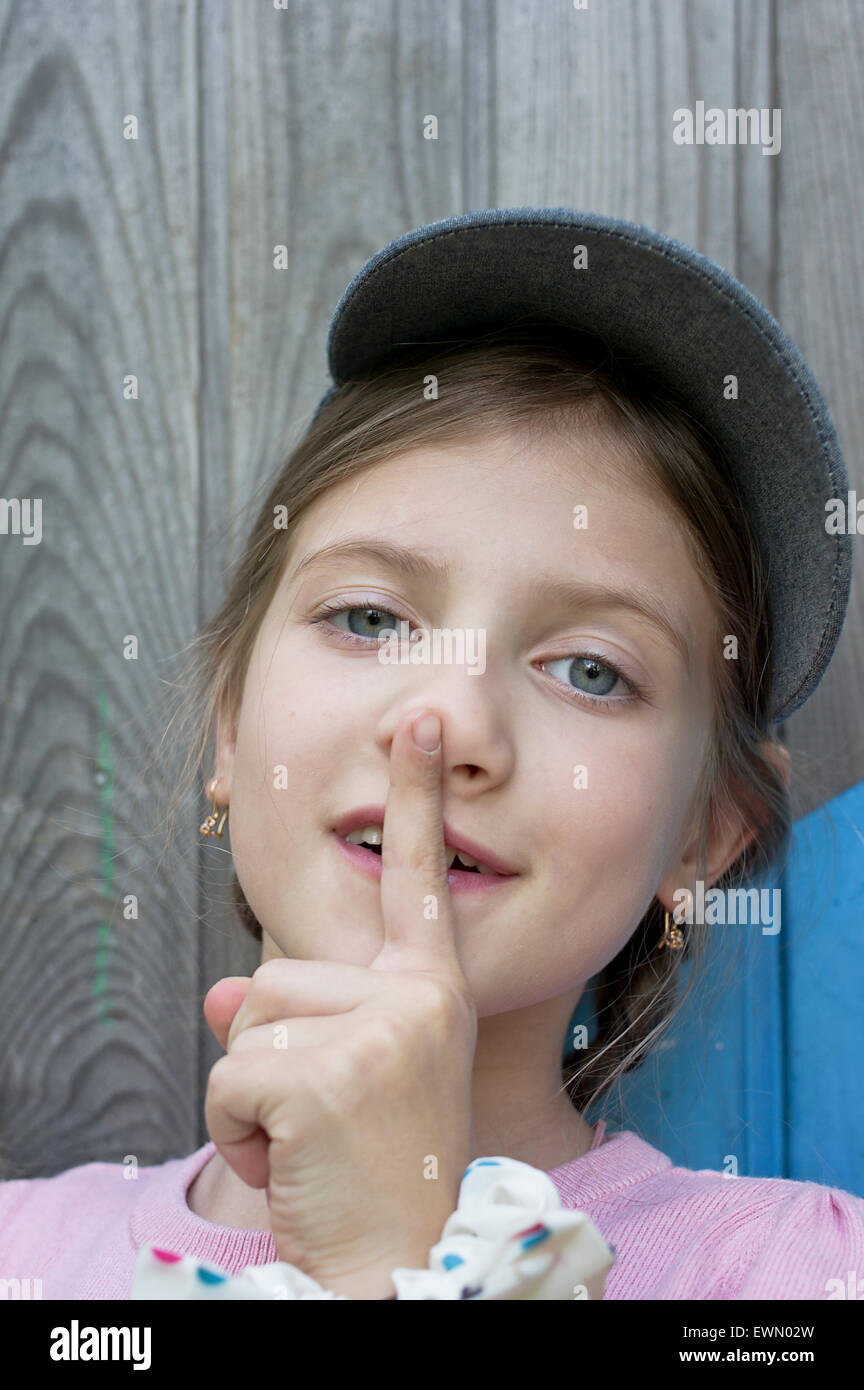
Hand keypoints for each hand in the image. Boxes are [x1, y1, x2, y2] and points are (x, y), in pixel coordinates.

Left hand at [202, 709, 477, 1298]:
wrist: (401, 1264)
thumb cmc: (380, 1168)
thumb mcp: (353, 1074)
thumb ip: (297, 1015)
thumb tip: (221, 991)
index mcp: (433, 990)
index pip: (419, 879)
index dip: (419, 796)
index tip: (423, 720)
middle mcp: (417, 999)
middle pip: (276, 971)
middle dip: (272, 1049)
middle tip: (328, 1119)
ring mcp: (377, 1034)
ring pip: (245, 1019)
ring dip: (252, 1090)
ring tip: (311, 1140)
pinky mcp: (323, 1075)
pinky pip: (226, 1074)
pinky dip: (234, 1127)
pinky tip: (289, 1160)